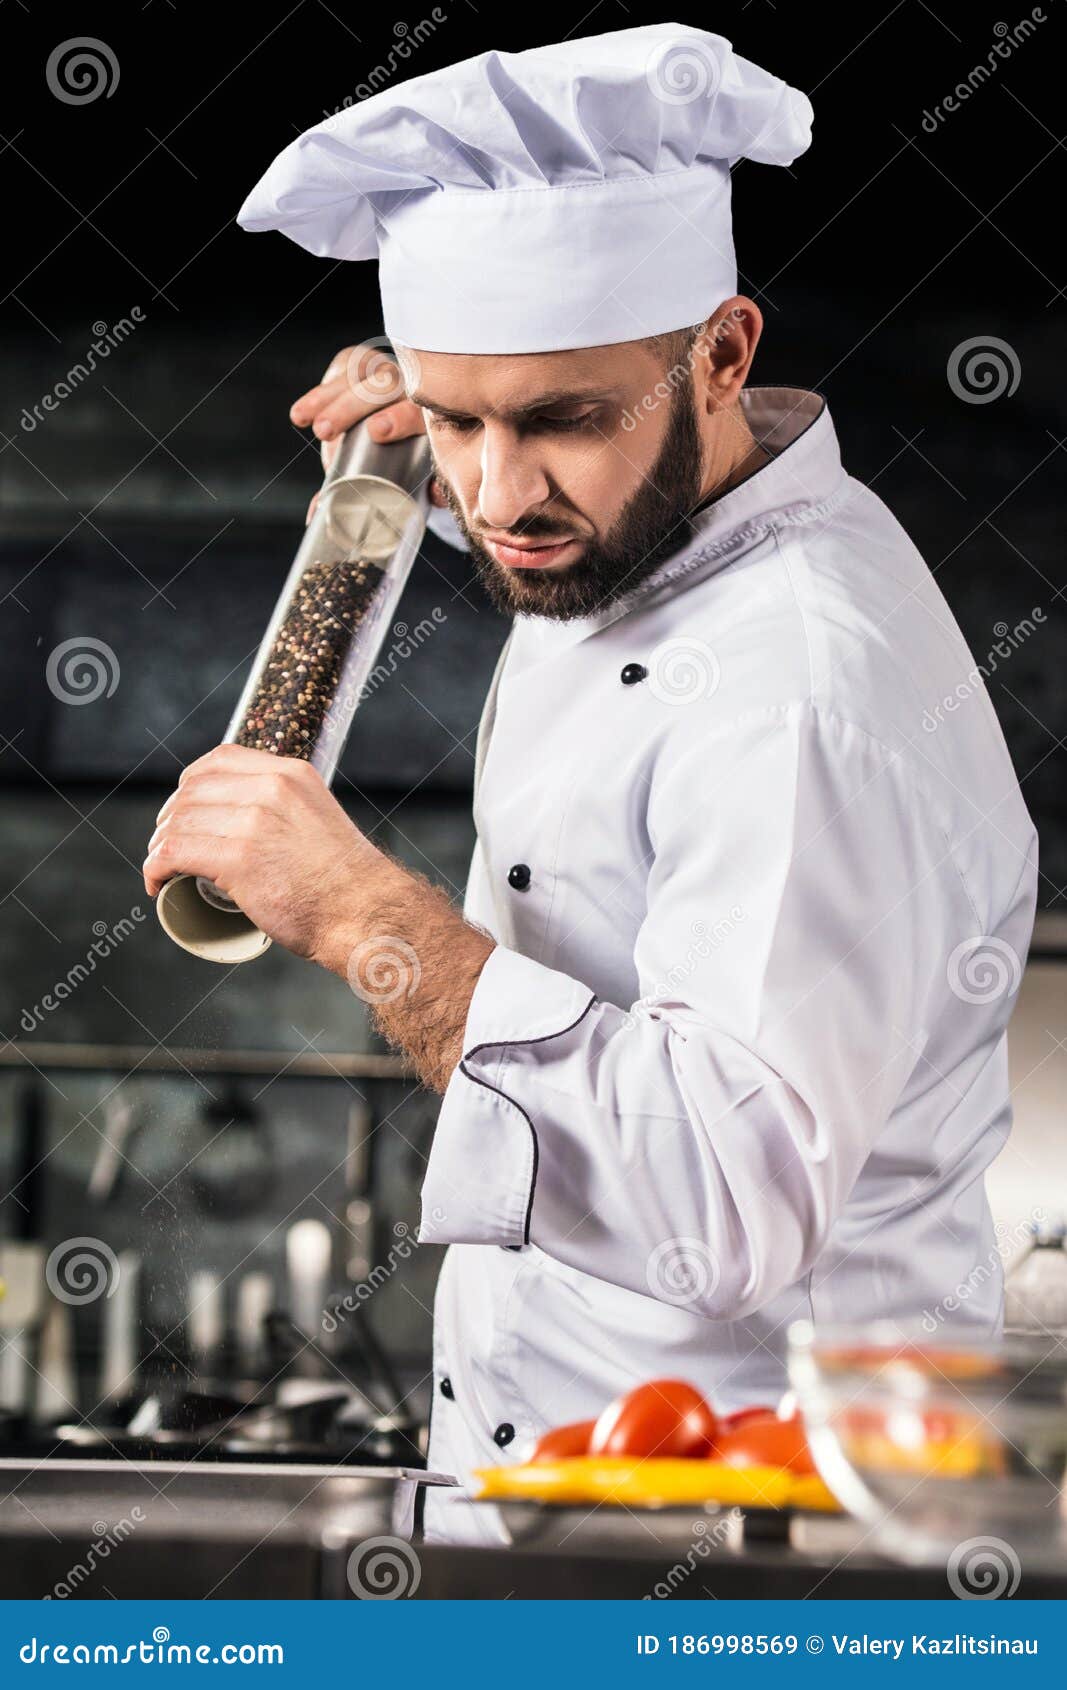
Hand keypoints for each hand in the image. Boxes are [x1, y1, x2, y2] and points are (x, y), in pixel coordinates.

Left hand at [143, 745, 397, 970]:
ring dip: (158, 846)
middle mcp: (271, 789)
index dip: (190, 785)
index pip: (220, 760)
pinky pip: (175, 852)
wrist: (367, 914)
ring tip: (162, 869)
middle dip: (169, 818)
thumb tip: (252, 824)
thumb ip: (290, 812)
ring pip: (179, 822)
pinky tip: (157, 881)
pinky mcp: (239, 859)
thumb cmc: (345, 885)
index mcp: (291, 775)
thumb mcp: (318, 822)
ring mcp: (254, 822)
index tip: (182, 811)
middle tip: (166, 847)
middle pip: (193, 791)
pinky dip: (156, 868)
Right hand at [290, 344, 446, 525]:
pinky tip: (301, 414)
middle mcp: (412, 389)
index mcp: (432, 417)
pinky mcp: (361, 363)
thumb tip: (412, 508)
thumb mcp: (413, 477)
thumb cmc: (411, 461)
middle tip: (325, 431)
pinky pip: (342, 369)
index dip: (401, 418)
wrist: (404, 429)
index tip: (376, 432)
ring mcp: (386, 372)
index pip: (419, 411)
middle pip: (384, 386)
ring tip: (304, 422)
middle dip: (352, 405)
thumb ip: (401, 493)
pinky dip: (320, 393)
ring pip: (358, 375)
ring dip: (328, 398)